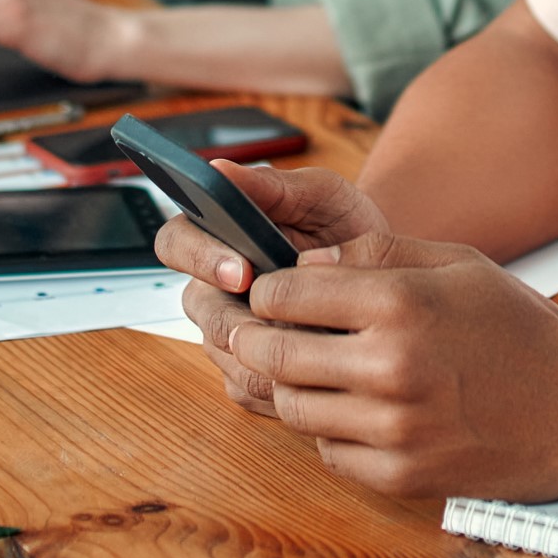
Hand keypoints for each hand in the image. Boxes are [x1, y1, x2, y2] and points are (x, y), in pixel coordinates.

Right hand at [162, 162, 390, 417]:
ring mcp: (226, 331)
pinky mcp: (245, 371)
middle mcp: (212, 285)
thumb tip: (219, 170)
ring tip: (312, 340)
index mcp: (217, 234)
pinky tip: (311, 368)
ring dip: (263, 350)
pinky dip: (277, 381)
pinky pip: (243, 386)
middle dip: (235, 316)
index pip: (176, 242)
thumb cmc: (344, 227)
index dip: (201, 258)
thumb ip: (271, 185)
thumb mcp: (321, 195)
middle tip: (278, 319)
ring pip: (220, 352)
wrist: (382, 277)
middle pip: (196, 307)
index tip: (242, 270)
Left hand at [179, 168, 557, 496]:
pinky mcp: (401, 475)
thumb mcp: (458, 264)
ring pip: (292, 407)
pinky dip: (329, 430)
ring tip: (304, 368)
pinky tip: (352, 409)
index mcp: (400, 303)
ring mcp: (393, 429)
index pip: (285, 295)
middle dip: (255, 338)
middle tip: (255, 332)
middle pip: (274, 354)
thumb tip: (306, 264)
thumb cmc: (522, 329)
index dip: (266, 291)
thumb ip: (377, 254)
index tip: (268, 293)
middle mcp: (389, 367)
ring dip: (289, 386)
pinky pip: (329, 452)